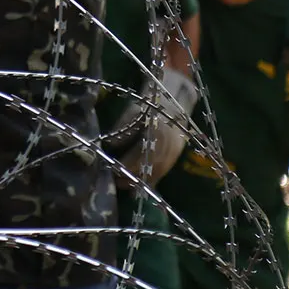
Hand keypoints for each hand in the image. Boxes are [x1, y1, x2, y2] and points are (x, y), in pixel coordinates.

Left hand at [114, 66, 198, 186]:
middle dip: (133, 177)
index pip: (137, 155)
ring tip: (128, 187)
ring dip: (143, 181)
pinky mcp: (178, 154)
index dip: (125, 165)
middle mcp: (167, 144)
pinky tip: (144, 185)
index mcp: (155, 132)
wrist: (174, 100)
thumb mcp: (133, 112)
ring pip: (158, 172)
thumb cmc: (149, 104)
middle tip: (118, 183)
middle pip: (149, 168)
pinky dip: (154, 179)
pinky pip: (166, 171)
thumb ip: (122, 130)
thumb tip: (109, 146)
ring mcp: (175, 151)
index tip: (112, 170)